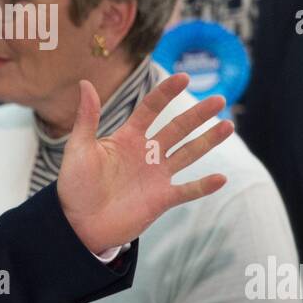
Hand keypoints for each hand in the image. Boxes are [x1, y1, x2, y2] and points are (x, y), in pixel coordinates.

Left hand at [56, 74, 233, 254]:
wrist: (78, 224)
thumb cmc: (75, 185)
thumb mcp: (79, 149)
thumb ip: (87, 118)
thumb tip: (85, 83)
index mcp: (128, 138)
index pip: (151, 109)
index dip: (167, 93)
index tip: (183, 77)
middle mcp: (147, 153)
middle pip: (177, 128)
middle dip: (198, 114)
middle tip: (218, 99)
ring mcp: (157, 176)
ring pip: (188, 153)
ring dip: (208, 141)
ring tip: (227, 126)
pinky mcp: (161, 199)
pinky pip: (187, 190)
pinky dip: (203, 186)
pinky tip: (221, 178)